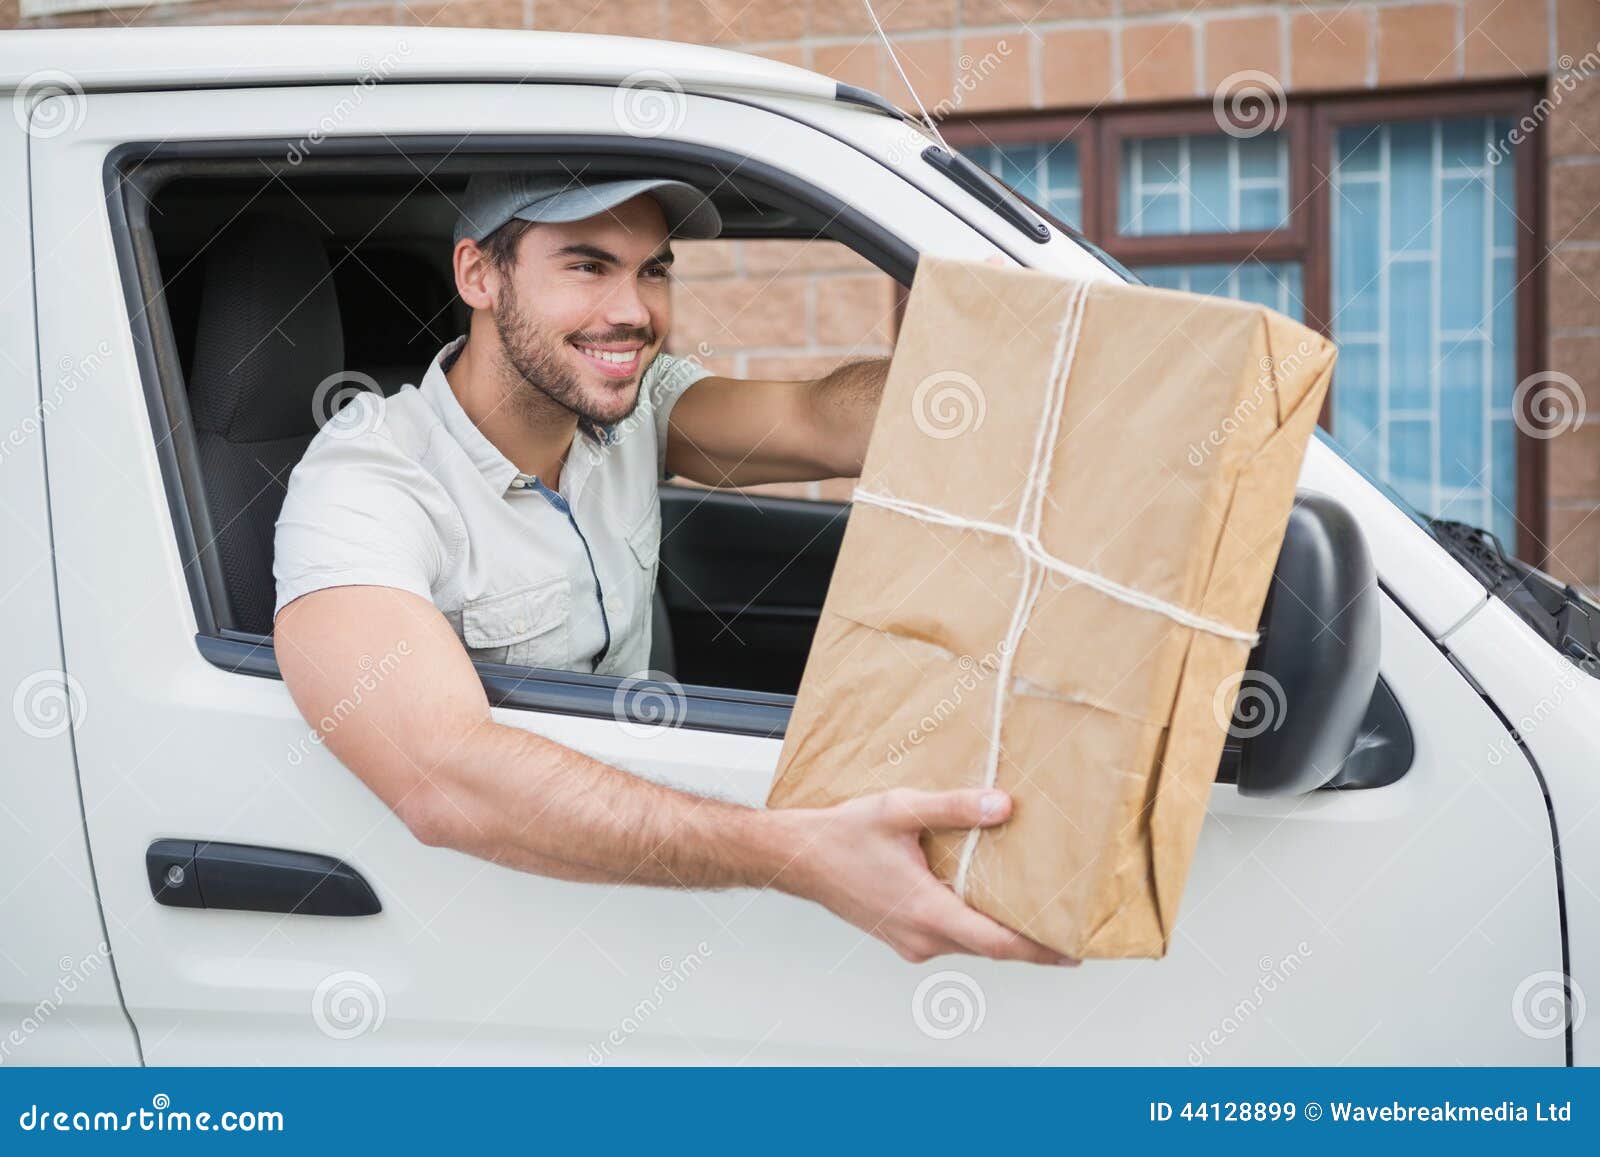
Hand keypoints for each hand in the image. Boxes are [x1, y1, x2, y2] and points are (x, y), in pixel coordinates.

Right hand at [773, 787, 1078, 965]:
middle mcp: (921, 937)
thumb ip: (955, 808)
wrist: (800, 858)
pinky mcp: (903, 935)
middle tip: (1064, 925)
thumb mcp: (901, 810)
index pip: (997, 943)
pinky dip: (971, 922)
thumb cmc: (843, 836)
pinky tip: (980, 897)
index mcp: (926, 912)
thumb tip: (1002, 807)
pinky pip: (948, 935)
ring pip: (968, 941)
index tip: (1071, 952)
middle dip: (1028, 939)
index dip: (1039, 950)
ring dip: (998, 929)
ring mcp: (910, 940)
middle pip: (989, 947)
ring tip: (1031, 907)